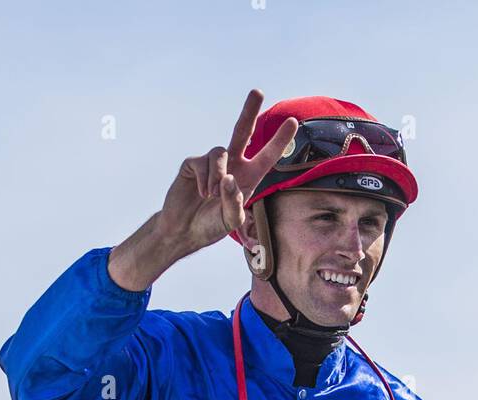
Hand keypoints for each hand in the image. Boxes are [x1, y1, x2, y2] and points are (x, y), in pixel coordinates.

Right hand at [156, 89, 296, 255]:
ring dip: (218, 176)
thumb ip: (234, 203)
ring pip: (220, 152)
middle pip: (242, 132)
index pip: (266, 157)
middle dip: (248, 111)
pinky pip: (203, 163)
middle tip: (257, 91)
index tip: (293, 122)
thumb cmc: (211, 226)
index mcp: (248, 178)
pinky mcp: (193, 163)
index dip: (279, 141)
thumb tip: (229, 179)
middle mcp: (232, 165)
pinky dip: (204, 180)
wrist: (184, 229)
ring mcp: (212, 162)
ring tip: (211, 197)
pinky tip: (201, 194)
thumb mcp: (230, 221)